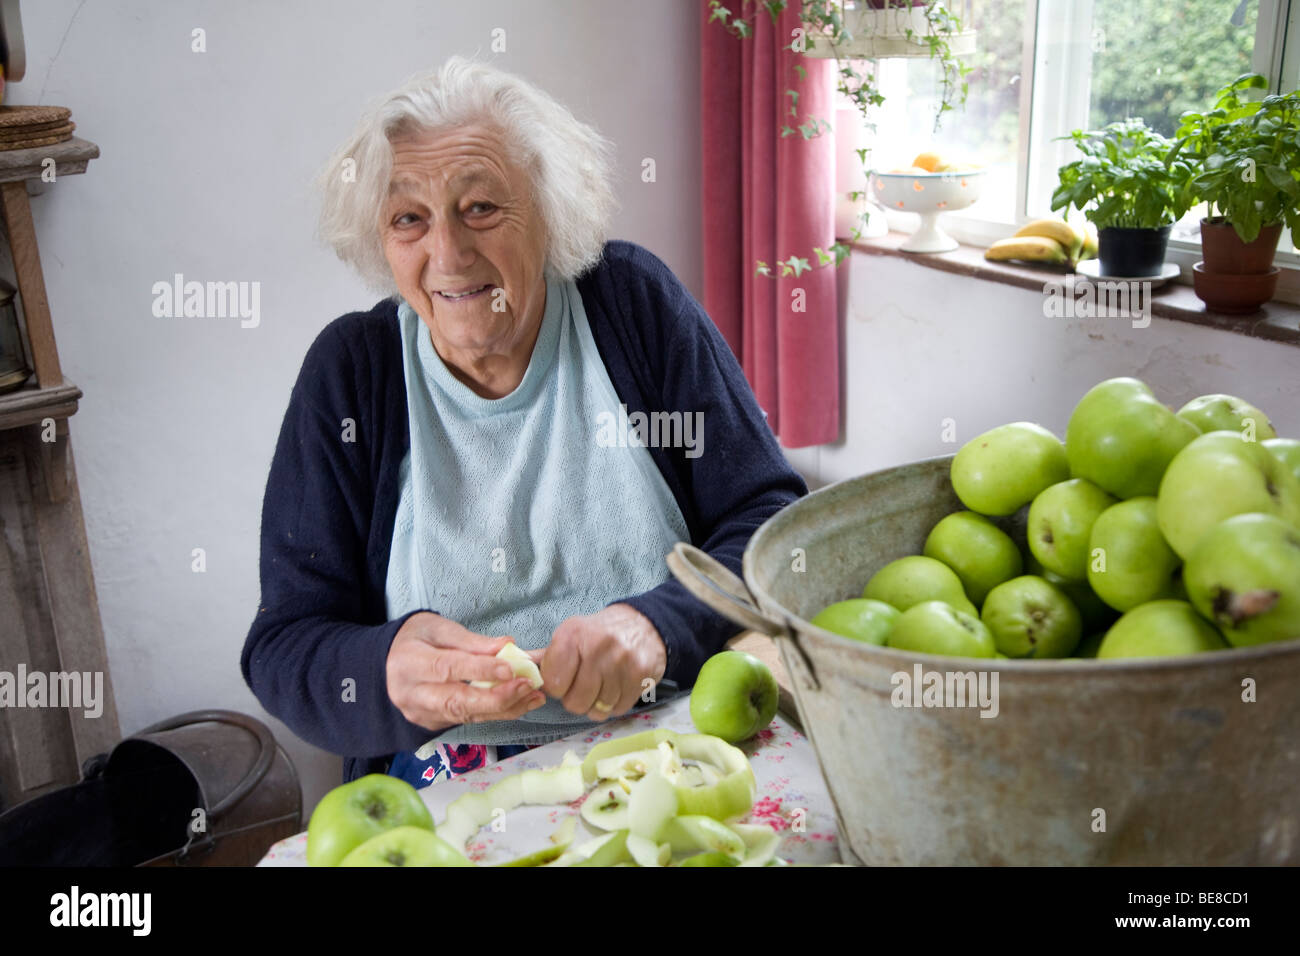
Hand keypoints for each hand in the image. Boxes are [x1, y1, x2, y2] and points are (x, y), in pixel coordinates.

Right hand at [386, 612, 545, 732]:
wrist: (385, 666)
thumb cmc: (413, 640)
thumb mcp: (436, 628)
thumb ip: (470, 641)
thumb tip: (506, 646)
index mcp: (409, 663)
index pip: (447, 668)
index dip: (479, 670)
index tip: (510, 668)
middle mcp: (413, 694)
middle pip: (456, 702)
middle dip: (496, 698)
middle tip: (527, 687)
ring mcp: (422, 714)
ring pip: (466, 716)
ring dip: (504, 708)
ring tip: (534, 697)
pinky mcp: (434, 724)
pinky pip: (468, 720)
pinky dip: (496, 713)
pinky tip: (520, 704)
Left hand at [540, 603, 666, 720]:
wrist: (644, 624)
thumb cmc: (600, 634)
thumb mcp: (571, 635)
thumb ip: (547, 658)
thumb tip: (519, 671)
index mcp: (572, 635)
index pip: (552, 684)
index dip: (556, 688)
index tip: (564, 680)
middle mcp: (596, 646)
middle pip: (574, 702)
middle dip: (577, 700)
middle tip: (585, 686)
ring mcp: (621, 661)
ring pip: (597, 710)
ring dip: (597, 704)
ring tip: (602, 686)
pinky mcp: (640, 674)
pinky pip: (618, 709)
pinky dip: (615, 705)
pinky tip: (617, 688)